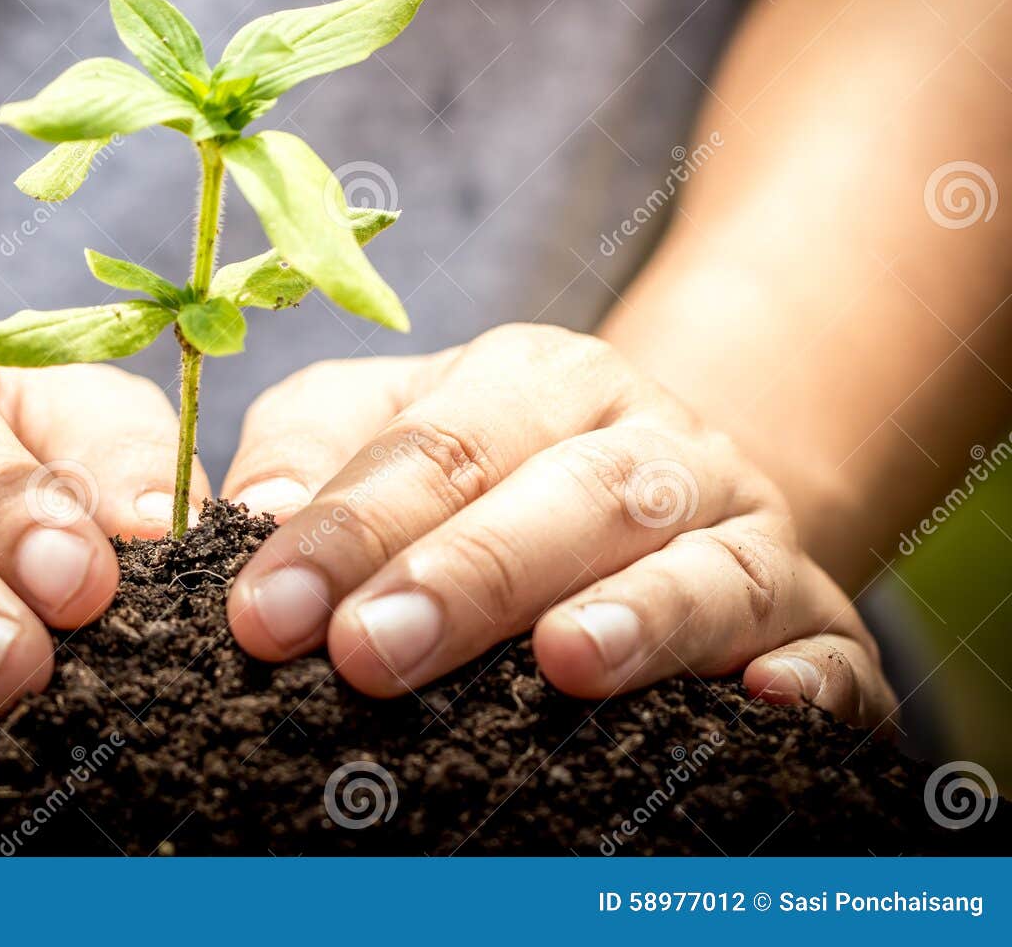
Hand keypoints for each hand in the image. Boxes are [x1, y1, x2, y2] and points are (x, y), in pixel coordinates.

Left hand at [223, 324, 894, 725]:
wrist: (668, 483)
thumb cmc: (489, 467)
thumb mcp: (387, 424)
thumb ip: (314, 451)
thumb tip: (255, 519)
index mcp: (537, 380)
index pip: (434, 445)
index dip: (347, 528)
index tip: (264, 614)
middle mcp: (649, 440)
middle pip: (562, 494)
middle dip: (465, 574)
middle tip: (369, 654)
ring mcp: (742, 527)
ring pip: (696, 561)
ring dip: (635, 612)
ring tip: (561, 664)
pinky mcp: (814, 619)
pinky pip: (826, 644)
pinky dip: (805, 674)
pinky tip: (766, 701)